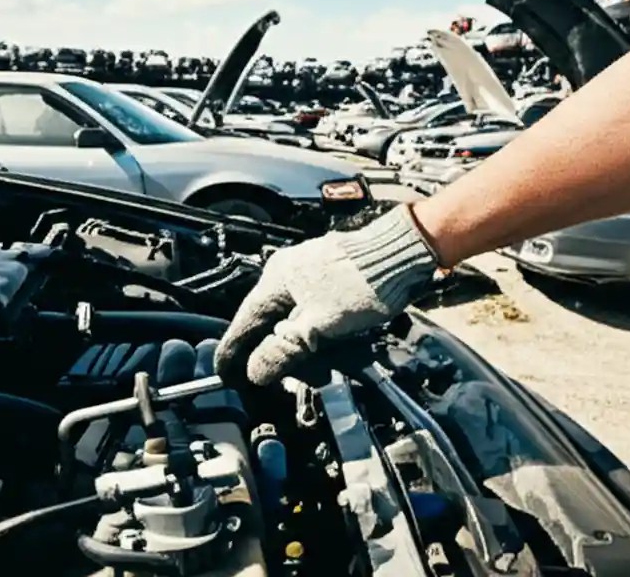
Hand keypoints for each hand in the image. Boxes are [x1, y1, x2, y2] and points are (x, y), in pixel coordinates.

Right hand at [214, 205, 440, 385]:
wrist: (403, 254)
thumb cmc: (361, 286)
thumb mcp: (317, 327)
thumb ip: (283, 351)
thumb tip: (255, 371)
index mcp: (275, 282)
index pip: (244, 323)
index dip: (233, 352)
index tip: (225, 373)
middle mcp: (287, 275)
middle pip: (271, 325)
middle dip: (284, 354)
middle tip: (297, 376)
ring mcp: (310, 275)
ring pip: (296, 321)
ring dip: (309, 347)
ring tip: (329, 364)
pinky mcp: (331, 279)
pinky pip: (316, 314)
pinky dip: (323, 334)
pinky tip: (339, 347)